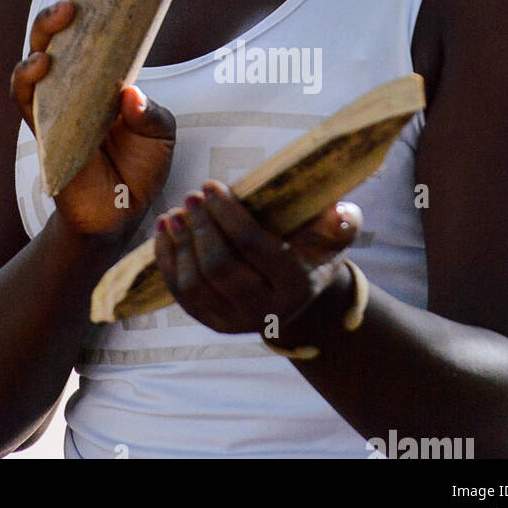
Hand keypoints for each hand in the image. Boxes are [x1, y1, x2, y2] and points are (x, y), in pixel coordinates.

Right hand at [12, 0, 176, 235]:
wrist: (120, 215)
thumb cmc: (141, 168)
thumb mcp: (160, 135)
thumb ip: (150, 115)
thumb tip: (130, 95)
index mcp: (100, 78)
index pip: (85, 36)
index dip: (83, 12)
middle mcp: (72, 86)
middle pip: (51, 41)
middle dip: (52, 19)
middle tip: (70, 7)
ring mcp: (53, 107)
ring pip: (31, 66)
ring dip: (37, 49)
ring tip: (49, 46)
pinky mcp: (42, 130)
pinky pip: (26, 101)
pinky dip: (28, 82)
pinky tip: (41, 70)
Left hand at [154, 179, 362, 338]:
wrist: (295, 299)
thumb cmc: (308, 253)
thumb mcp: (330, 239)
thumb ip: (339, 224)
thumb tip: (342, 212)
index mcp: (295, 283)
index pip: (253, 247)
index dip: (228, 214)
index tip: (211, 185)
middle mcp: (265, 309)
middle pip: (220, 267)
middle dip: (201, 227)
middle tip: (191, 195)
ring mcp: (235, 321)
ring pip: (196, 283)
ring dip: (180, 243)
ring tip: (175, 212)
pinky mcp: (212, 322)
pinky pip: (181, 294)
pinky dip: (168, 261)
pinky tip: (164, 231)